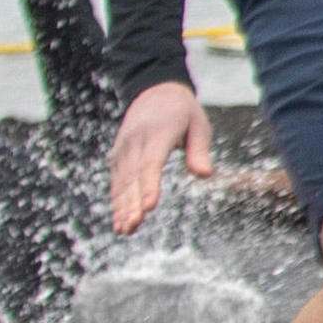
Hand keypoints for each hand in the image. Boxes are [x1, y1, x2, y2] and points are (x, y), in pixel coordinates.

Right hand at [106, 80, 212, 234]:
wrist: (154, 92)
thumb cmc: (183, 112)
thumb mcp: (198, 125)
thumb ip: (199, 150)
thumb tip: (205, 175)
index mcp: (156, 133)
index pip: (151, 163)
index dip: (149, 185)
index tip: (149, 206)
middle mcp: (135, 143)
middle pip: (133, 177)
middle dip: (132, 203)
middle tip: (133, 226)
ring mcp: (123, 150)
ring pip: (122, 182)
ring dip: (122, 207)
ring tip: (124, 230)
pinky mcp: (119, 157)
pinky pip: (117, 182)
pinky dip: (117, 202)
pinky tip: (120, 222)